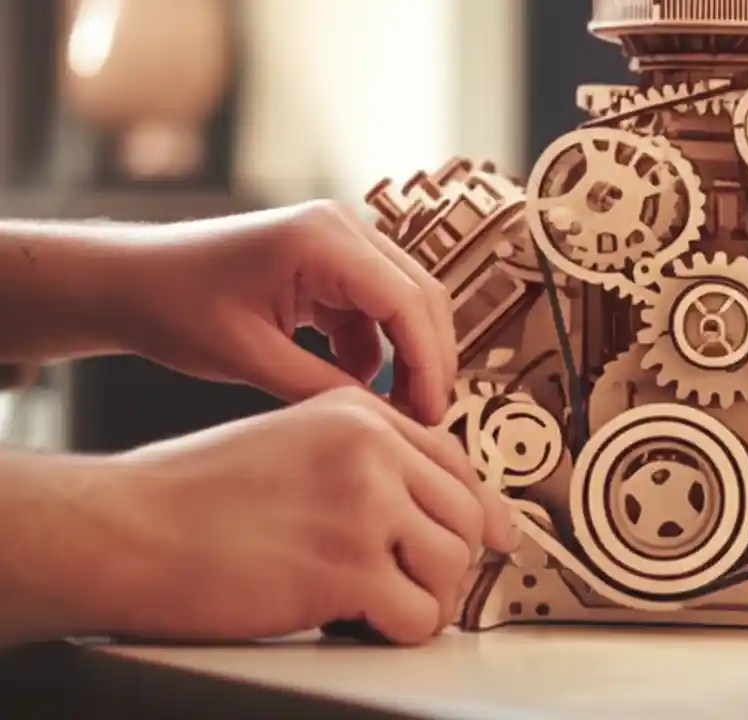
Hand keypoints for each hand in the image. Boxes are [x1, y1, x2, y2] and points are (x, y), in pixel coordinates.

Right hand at [83, 388, 518, 643]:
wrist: (125, 527)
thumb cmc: (189, 493)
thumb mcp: (289, 443)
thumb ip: (359, 461)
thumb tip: (422, 504)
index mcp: (357, 414)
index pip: (454, 460)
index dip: (478, 507)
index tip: (493, 534)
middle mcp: (370, 450)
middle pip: (468, 512)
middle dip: (454, 557)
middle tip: (425, 582)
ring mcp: (363, 505)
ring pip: (455, 562)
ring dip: (430, 595)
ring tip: (389, 604)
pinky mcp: (348, 568)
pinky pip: (421, 613)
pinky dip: (406, 629)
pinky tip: (372, 625)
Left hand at [115, 201, 456, 424]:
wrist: (130, 281)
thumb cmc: (175, 309)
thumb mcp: (250, 358)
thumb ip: (323, 386)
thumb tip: (386, 420)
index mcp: (323, 240)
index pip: (407, 302)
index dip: (429, 362)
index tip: (432, 415)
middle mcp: (343, 228)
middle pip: (421, 296)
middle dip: (429, 359)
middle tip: (425, 419)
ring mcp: (340, 241)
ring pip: (405, 303)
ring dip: (406, 355)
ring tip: (396, 410)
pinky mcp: (331, 263)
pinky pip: (376, 308)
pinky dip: (376, 348)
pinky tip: (356, 384)